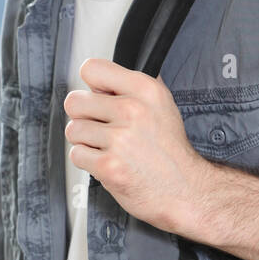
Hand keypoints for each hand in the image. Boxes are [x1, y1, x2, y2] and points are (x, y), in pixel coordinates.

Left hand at [64, 57, 212, 233]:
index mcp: (145, 90)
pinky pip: (76, 155)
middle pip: (74, 101)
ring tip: (108, 148)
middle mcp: (133, 110)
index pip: (91, 68)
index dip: (92, 86)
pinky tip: (108, 162)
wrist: (185, 191)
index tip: (99, 97)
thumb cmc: (171, 153)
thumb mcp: (163, 106)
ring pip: (73, 129)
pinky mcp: (108, 166)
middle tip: (102, 128)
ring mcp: (120, 139)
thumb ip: (132, 88)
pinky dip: (88, 162)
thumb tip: (103, 77)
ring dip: (86, 141)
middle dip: (84, 116)